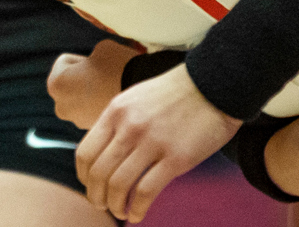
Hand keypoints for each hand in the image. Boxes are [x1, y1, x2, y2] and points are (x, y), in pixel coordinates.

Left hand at [48, 39, 140, 128]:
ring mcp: (77, 122)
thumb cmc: (120, 66)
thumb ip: (88, 57)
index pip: (64, 62)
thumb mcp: (100, 48)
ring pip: (81, 98)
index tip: (98, 65)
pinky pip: (91, 111)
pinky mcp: (93, 131)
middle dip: (82, 79)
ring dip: (92, 93)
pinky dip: (100, 105)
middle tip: (104, 76)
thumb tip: (92, 66)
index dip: (83, 59)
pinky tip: (115, 100)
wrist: (147, 95)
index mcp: (56, 85)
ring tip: (112, 88)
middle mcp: (61, 107)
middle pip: (70, 83)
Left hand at [75, 63, 241, 221]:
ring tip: (120, 212)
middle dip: (96, 196)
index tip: (90, 186)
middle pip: (99, 173)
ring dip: (115, 206)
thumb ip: (118, 122)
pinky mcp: (176, 158)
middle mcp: (129, 127)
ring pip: (119, 185)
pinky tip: (137, 215)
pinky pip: (146, 191)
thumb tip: (103, 153)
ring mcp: (152, 142)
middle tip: (101, 205)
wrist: (214, 85)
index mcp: (116, 111)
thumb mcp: (136, 98)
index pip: (86, 153)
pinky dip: (137, 209)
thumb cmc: (175, 94)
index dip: (84, 176)